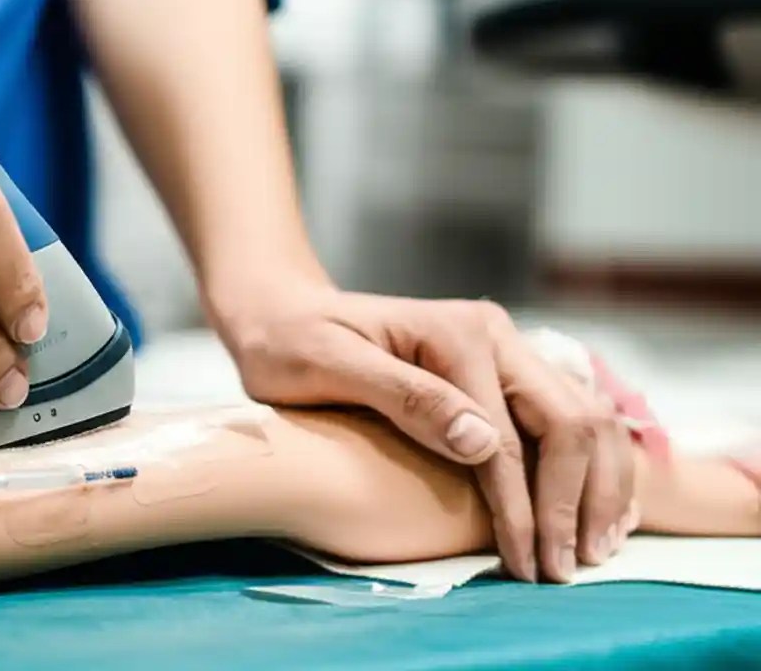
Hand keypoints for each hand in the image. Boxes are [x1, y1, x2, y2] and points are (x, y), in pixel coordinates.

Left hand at [213, 279, 636, 582]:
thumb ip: (406, 398)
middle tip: (566, 570)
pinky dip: (592, 463)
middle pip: (572, 423)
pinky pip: (567, 415)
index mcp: (459, 335)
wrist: (281, 312)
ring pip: (585, 416)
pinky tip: (596, 508)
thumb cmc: (290, 343)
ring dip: (600, 485)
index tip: (526, 566)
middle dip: (576, 503)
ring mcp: (504, 349)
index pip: (510, 439)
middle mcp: (496, 335)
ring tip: (595, 549)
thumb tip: (485, 444)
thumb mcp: (329, 366)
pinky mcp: (502, 369)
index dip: (523, 509)